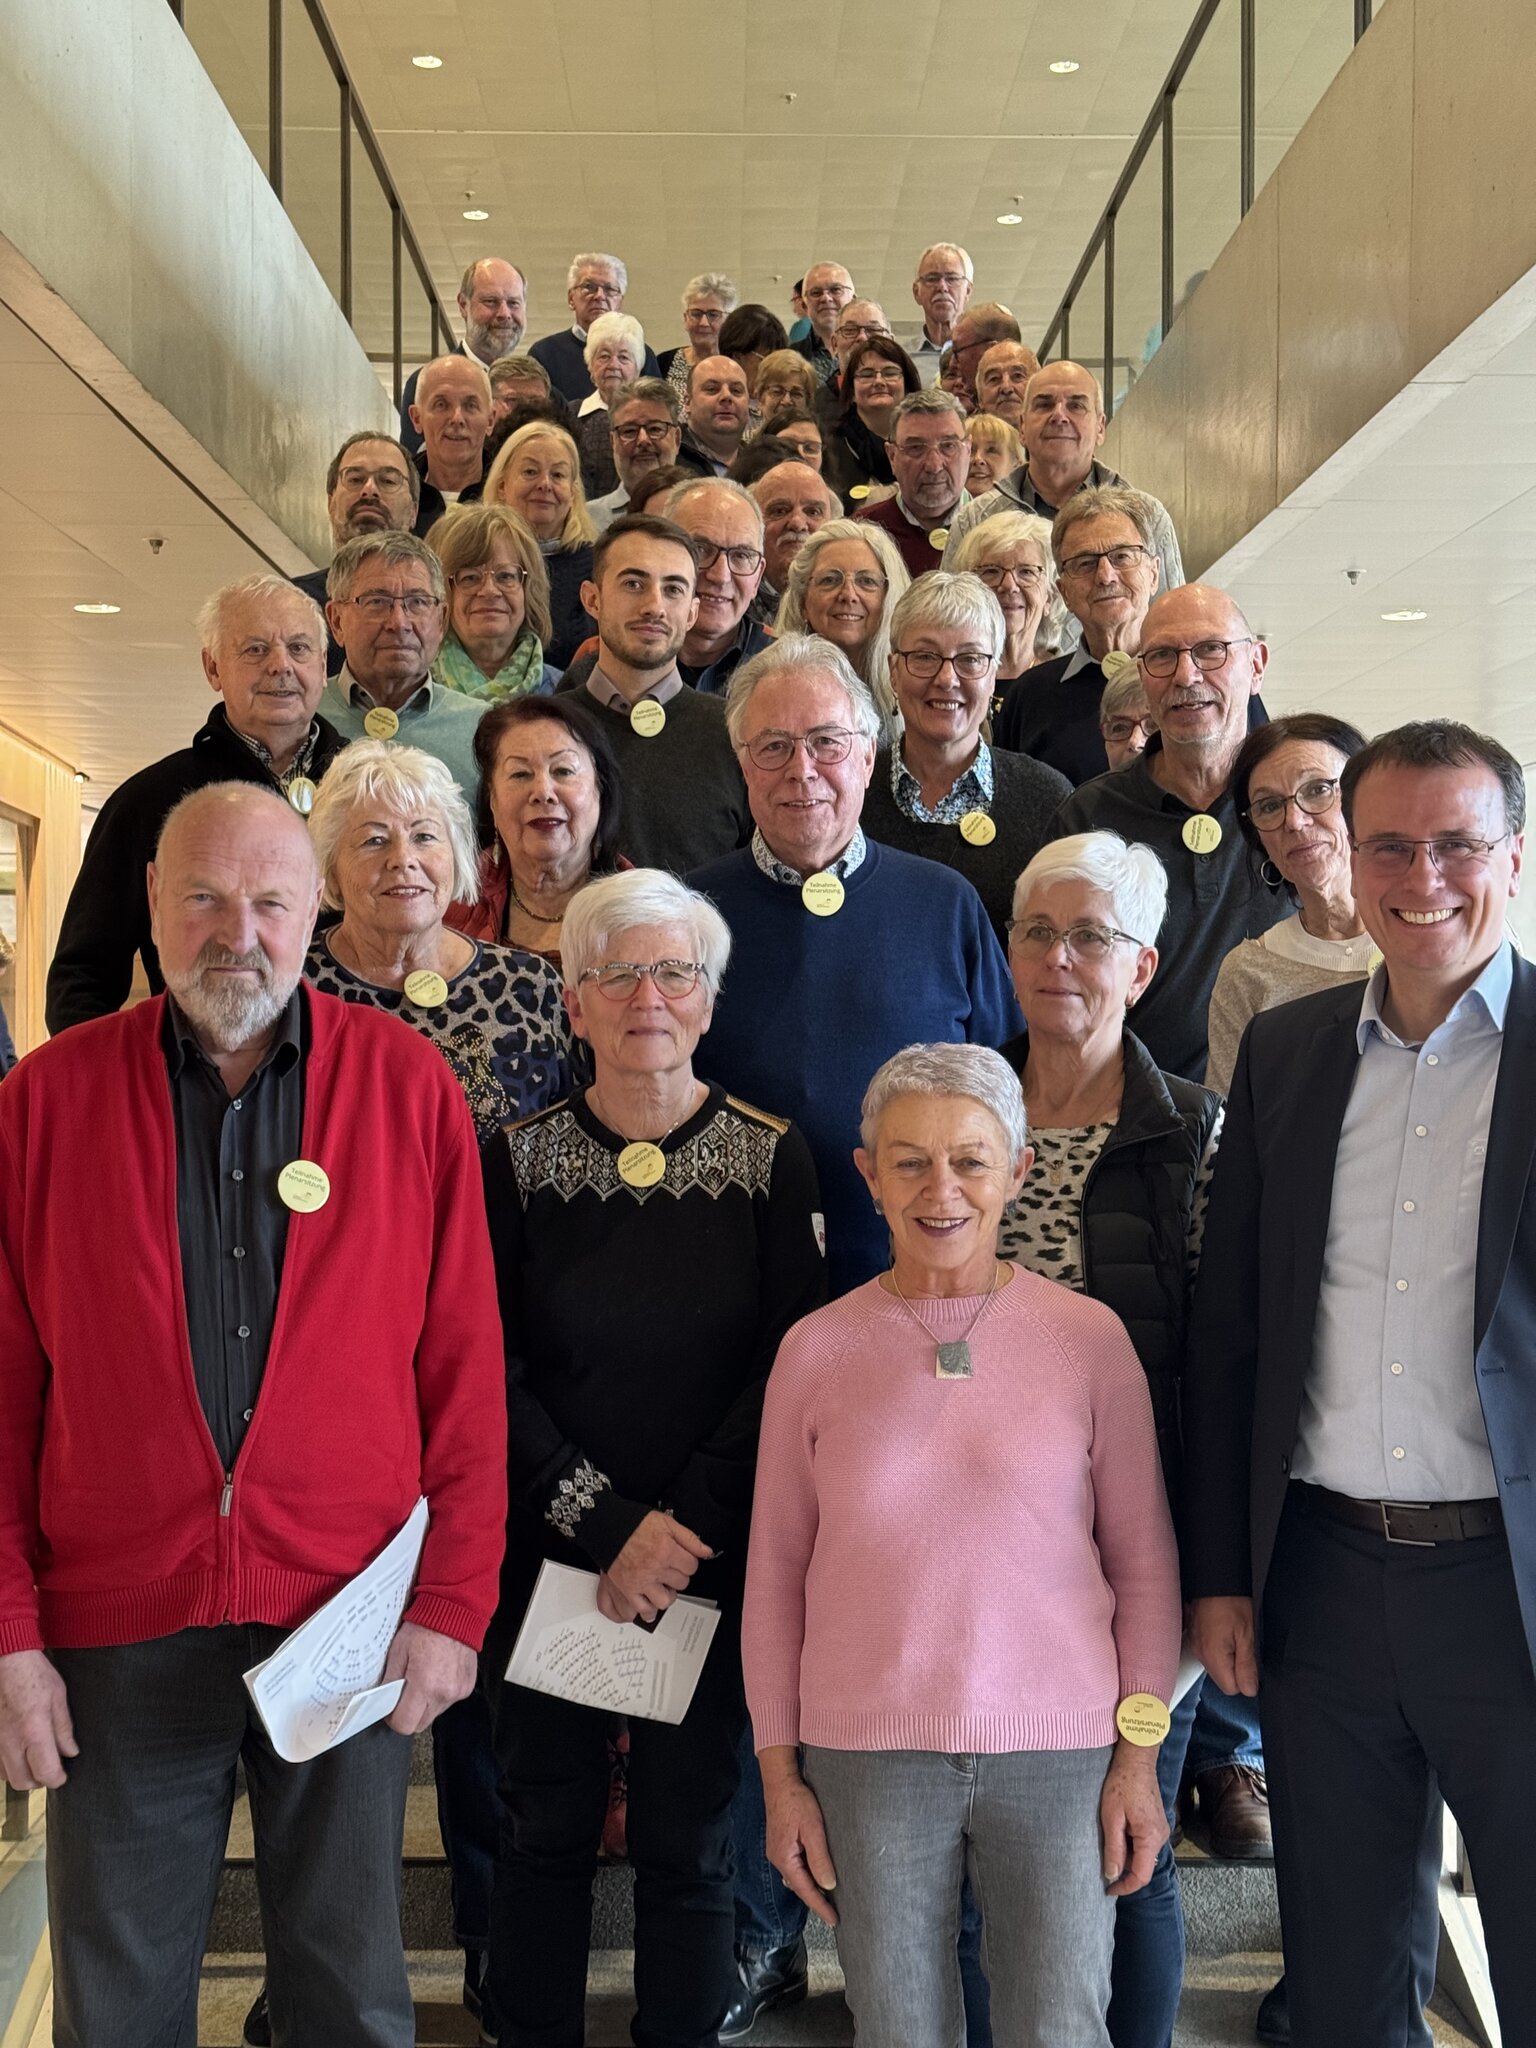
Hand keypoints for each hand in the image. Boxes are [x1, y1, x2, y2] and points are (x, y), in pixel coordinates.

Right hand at [0, 1649, 76, 1790]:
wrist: (5, 1659)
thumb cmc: (32, 1673)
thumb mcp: (58, 1696)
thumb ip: (64, 1728)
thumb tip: (71, 1752)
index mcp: (34, 1732)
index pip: (46, 1772)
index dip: (57, 1779)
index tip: (63, 1775)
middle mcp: (11, 1742)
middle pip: (22, 1782)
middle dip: (38, 1781)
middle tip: (48, 1768)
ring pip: (4, 1776)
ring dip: (20, 1774)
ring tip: (32, 1760)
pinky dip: (5, 1765)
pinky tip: (16, 1751)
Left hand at [382, 1621, 476, 1735]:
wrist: (455, 1612)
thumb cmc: (425, 1627)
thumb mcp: (397, 1652)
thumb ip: (390, 1682)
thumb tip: (383, 1702)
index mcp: (424, 1685)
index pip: (405, 1724)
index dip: (394, 1718)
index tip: (391, 1707)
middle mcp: (444, 1693)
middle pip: (420, 1724)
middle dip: (410, 1713)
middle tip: (405, 1692)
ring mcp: (458, 1691)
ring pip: (434, 1714)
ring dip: (426, 1704)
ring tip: (425, 1678)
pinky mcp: (467, 1687)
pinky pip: (448, 1701)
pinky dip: (441, 1693)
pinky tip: (438, 1674)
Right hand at [599, 1512, 712, 1624]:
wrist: (607, 1527)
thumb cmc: (634, 1524)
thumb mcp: (666, 1523)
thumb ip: (689, 1539)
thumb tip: (706, 1551)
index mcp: (665, 1552)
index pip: (691, 1567)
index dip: (689, 1562)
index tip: (682, 1561)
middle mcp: (653, 1570)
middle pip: (680, 1585)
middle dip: (678, 1577)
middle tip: (670, 1571)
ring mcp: (638, 1583)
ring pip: (662, 1603)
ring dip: (664, 1597)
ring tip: (661, 1589)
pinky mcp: (624, 1590)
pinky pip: (637, 1611)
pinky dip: (642, 1611)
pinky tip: (645, 1604)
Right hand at [760, 1750, 838, 1926]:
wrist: (780, 1780)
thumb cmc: (797, 1801)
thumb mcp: (813, 1829)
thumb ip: (820, 1858)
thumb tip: (828, 1885)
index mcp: (784, 1858)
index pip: (805, 1890)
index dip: (821, 1906)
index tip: (834, 1920)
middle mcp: (777, 1859)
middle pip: (799, 1886)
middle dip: (815, 1900)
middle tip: (834, 1912)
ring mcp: (777, 1851)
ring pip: (796, 1876)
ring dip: (811, 1887)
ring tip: (828, 1897)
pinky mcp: (780, 1843)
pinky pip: (794, 1866)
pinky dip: (806, 1874)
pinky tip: (815, 1873)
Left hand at [1100, 1738, 1168, 1895]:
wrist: (1136, 1760)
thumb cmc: (1121, 1784)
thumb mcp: (1111, 1817)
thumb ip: (1113, 1848)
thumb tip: (1112, 1875)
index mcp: (1151, 1837)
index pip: (1142, 1875)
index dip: (1125, 1886)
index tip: (1108, 1890)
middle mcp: (1161, 1836)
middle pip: (1143, 1866)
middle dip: (1124, 1870)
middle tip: (1103, 1865)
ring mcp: (1161, 1829)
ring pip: (1144, 1855)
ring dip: (1127, 1856)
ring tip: (1109, 1844)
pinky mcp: (1157, 1823)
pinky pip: (1145, 1843)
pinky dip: (1131, 1845)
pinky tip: (1118, 1833)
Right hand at [1187, 1595, 1258, 1696]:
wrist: (1212, 1577)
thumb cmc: (1230, 1602)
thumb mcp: (1247, 1634)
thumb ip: (1247, 1666)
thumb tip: (1250, 1690)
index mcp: (1214, 1657)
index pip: (1231, 1689)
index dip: (1245, 1678)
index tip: (1250, 1661)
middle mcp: (1200, 1654)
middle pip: (1222, 1678)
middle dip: (1235, 1668)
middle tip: (1243, 1644)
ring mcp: (1194, 1645)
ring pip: (1215, 1666)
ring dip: (1226, 1658)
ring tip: (1232, 1634)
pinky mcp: (1192, 1636)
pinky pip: (1207, 1653)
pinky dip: (1216, 1648)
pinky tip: (1222, 1631)